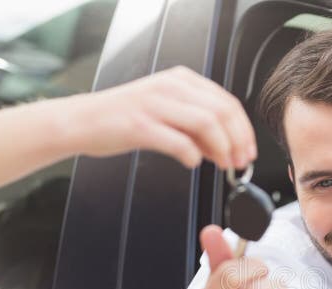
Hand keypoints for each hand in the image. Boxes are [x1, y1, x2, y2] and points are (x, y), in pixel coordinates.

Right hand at [66, 66, 255, 168]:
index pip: (227, 102)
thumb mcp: (167, 113)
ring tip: (221, 164)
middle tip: (239, 162)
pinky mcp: (140, 125)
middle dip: (238, 141)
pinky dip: (192, 156)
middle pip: (222, 112)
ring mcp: (154, 104)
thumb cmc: (124, 119)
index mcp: (181, 80)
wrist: (81, 121)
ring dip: (221, 149)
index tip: (249, 151)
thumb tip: (228, 149)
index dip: (244, 130)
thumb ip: (197, 128)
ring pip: (206, 123)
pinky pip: (179, 142)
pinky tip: (192, 163)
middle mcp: (170, 87)